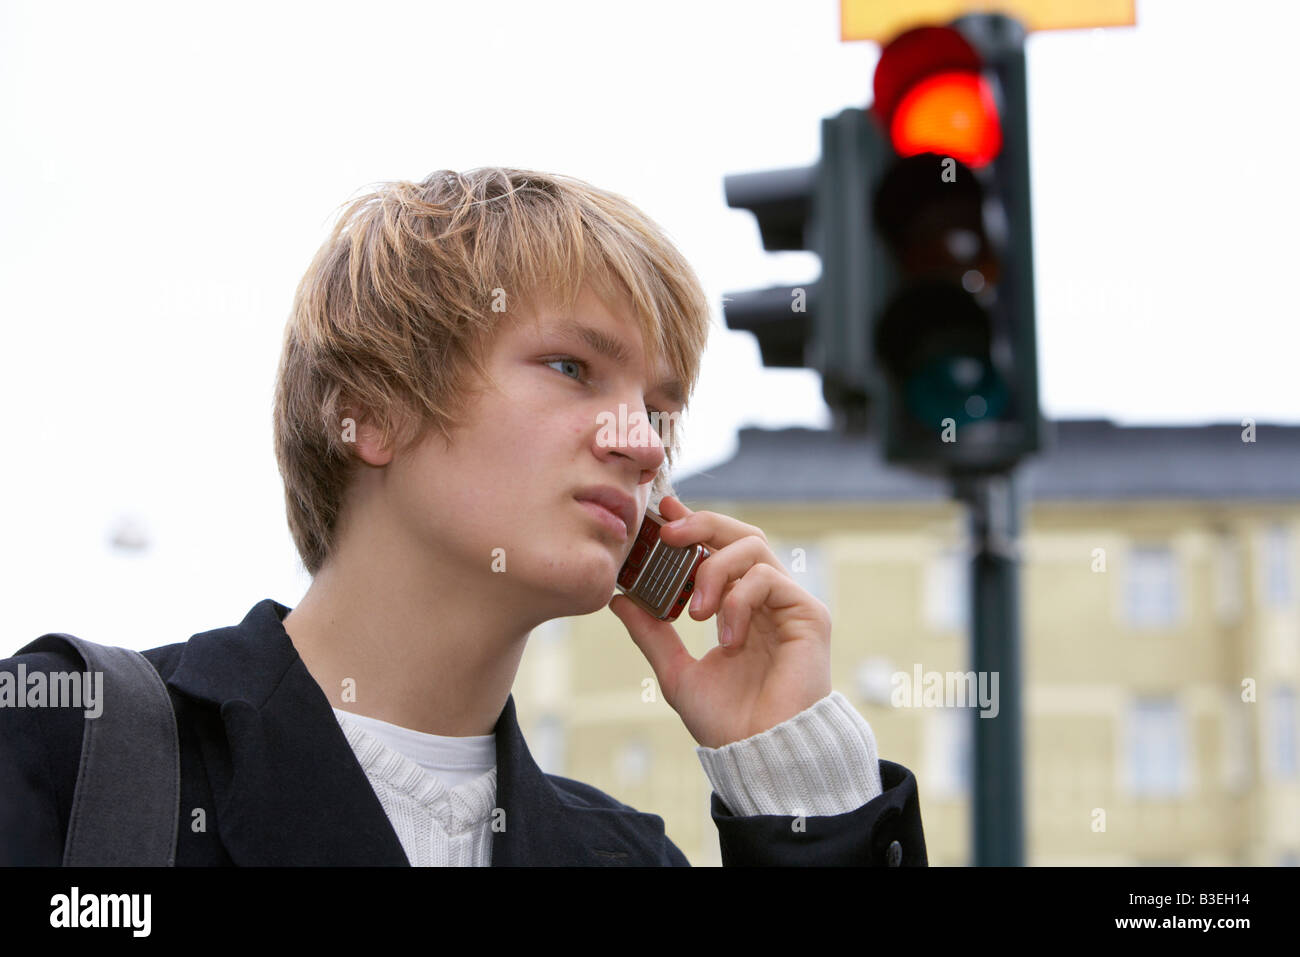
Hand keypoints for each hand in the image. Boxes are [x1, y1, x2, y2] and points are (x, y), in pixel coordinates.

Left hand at [608, 495, 832, 748]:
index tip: (662, 514)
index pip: (719, 547)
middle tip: (671, 536)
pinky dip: (738, 600)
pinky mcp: (808, 614)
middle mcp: (767, 597)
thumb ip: (652, 633)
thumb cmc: (726, 720)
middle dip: (703, 525)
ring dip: (714, 570)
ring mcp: (789, 603)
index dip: (693, 524)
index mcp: (738, 605)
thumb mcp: (676, 671)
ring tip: (694, 613)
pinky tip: (727, 637)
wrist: (759, 754)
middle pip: (741, 533)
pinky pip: (768, 579)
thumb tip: (619, 598)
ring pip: (753, 547)